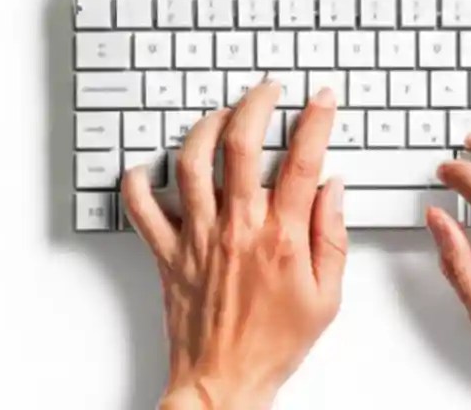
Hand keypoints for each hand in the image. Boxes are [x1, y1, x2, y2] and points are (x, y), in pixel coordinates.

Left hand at [122, 81, 345, 409]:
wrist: (225, 382)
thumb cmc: (274, 344)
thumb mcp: (326, 296)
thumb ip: (331, 236)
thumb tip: (332, 189)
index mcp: (281, 237)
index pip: (302, 161)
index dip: (316, 120)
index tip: (322, 99)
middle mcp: (237, 228)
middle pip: (241, 144)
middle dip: (255, 103)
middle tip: (266, 89)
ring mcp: (199, 238)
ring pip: (192, 163)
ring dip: (204, 127)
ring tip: (218, 115)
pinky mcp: (169, 254)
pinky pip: (142, 208)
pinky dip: (138, 182)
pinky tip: (149, 167)